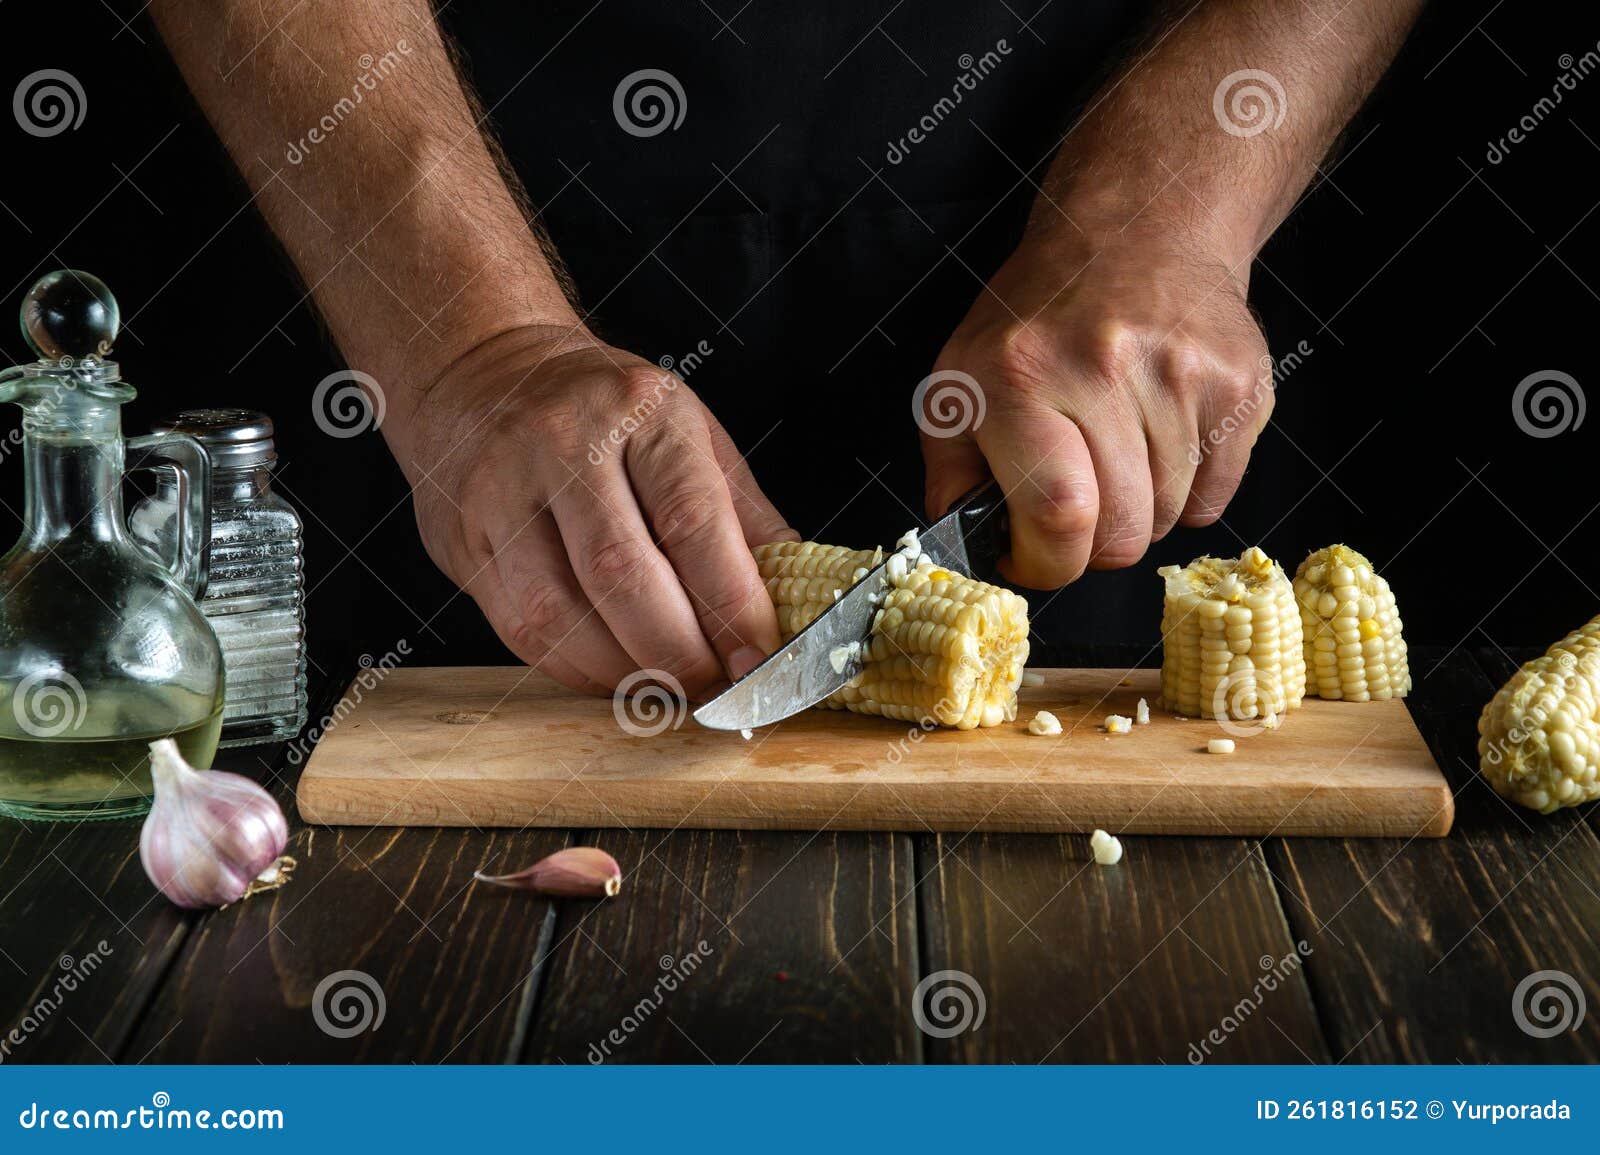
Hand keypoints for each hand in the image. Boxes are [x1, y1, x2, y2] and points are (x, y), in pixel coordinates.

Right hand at [391, 326, 795, 696]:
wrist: (485, 369)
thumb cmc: (607, 411)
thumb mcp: (692, 433)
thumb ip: (745, 518)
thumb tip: (794, 605)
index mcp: (640, 412)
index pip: (691, 519)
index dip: (731, 605)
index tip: (760, 658)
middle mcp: (563, 444)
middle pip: (620, 574)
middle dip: (679, 652)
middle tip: (716, 687)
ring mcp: (501, 491)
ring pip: (559, 615)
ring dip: (624, 672)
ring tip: (667, 684)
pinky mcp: (463, 539)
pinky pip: (520, 631)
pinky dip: (575, 668)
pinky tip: (612, 671)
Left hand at [922, 215, 1272, 588]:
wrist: (1139, 228)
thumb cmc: (1039, 320)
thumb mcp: (962, 381)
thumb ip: (951, 474)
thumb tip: (969, 550)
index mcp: (1021, 375)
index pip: (1057, 515)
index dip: (1046, 562)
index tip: (1034, 556)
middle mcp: (1104, 369)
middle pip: (1121, 533)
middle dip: (1094, 545)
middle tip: (1079, 508)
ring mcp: (1182, 376)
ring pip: (1170, 520)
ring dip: (1141, 512)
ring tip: (1119, 453)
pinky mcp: (1239, 386)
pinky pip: (1215, 499)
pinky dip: (1186, 494)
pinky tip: (1161, 440)